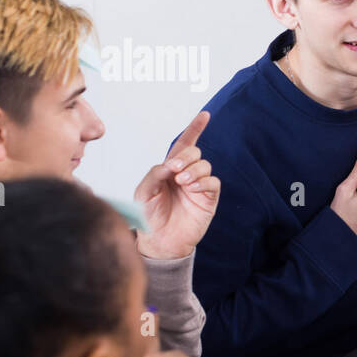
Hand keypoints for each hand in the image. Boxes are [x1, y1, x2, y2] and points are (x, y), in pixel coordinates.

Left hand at [135, 111, 220, 259]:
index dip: (195, 129)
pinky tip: (192, 189)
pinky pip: (213, 183)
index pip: (184, 144)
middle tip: (175, 170)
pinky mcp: (208, 199)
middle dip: (185, 157)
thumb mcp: (143, 191)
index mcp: (170, 169)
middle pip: (194, 153)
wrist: (159, 241)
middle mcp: (186, 174)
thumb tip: (172, 163)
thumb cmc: (149, 216)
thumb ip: (155, 173)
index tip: (205, 115)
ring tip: (182, 183)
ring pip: (204, 166)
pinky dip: (203, 182)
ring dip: (193, 170)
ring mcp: (198, 186)